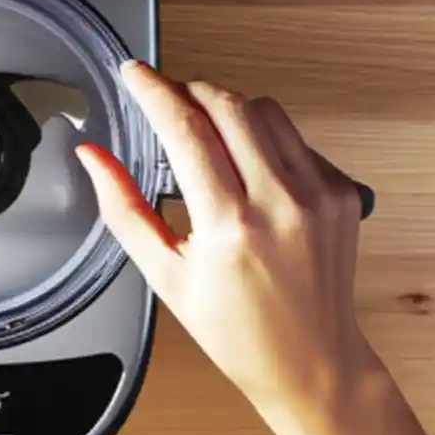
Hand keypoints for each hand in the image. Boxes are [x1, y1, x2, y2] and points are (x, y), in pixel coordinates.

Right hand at [78, 62, 434, 434]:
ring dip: (228, 108)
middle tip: (165, 98)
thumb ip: (124, 208)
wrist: (311, 362)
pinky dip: (265, 137)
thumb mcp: (164, 274)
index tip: (134, 72)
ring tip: (205, 133)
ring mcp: (319, 194)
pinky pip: (296, 138)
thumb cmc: (235, 329)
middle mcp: (280, 202)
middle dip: (189, 89)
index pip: (186, 128)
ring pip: (266, 111)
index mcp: (229, 225)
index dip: (154, 89)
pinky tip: (248, 168)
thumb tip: (92, 157)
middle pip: (228, 103)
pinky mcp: (343, 192)